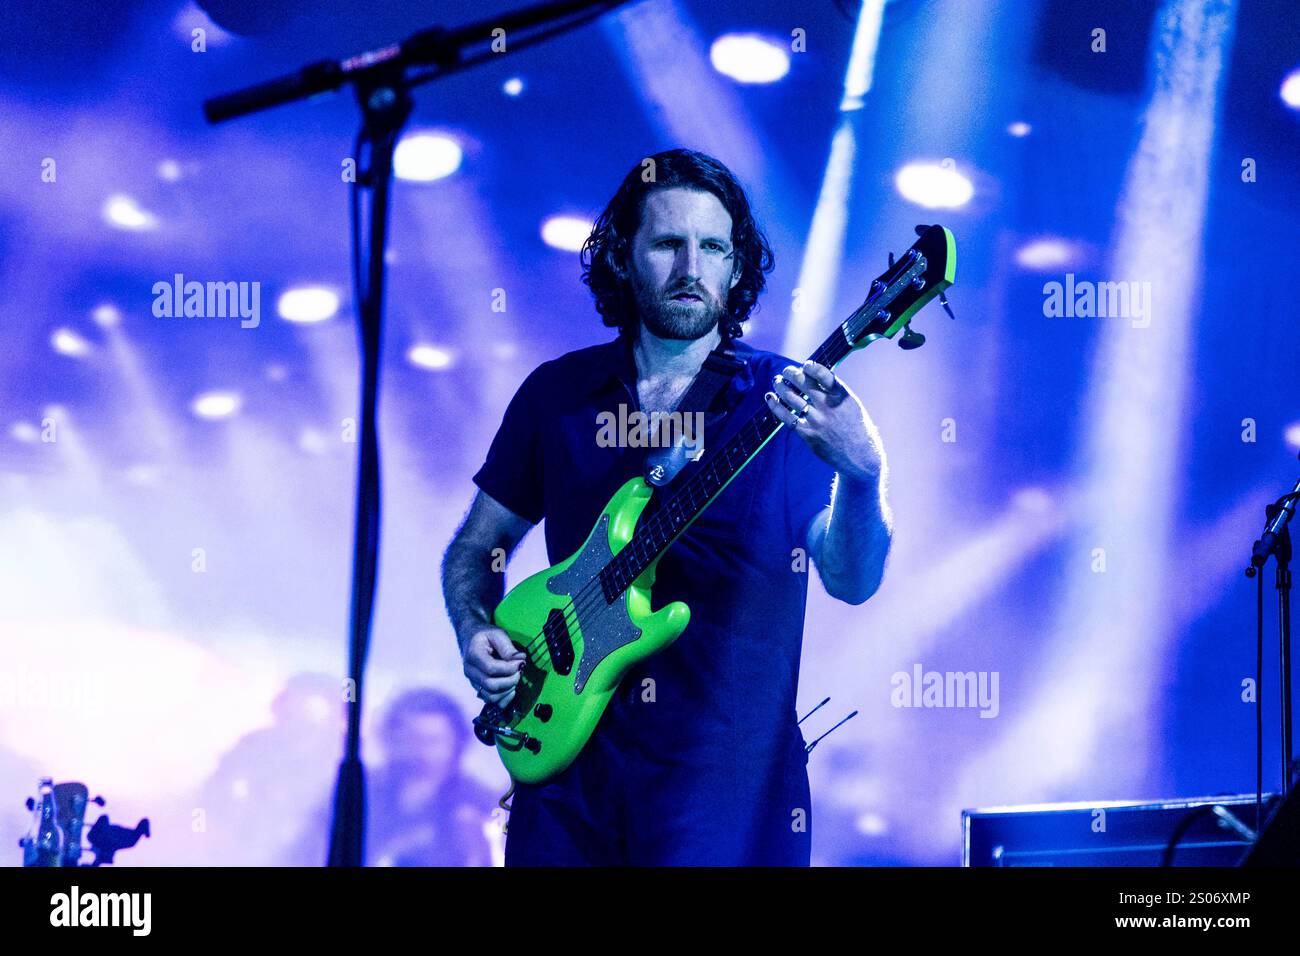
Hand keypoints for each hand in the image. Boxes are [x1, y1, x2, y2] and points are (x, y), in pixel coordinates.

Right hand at [461, 627, 525, 708]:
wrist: (470, 637)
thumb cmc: (485, 634)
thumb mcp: (497, 634)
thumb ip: (508, 647)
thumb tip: (520, 660)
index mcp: (473, 654)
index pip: (491, 668)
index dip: (509, 668)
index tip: (521, 662)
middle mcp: (470, 671)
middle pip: (491, 685)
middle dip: (511, 680)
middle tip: (520, 670)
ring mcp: (473, 681)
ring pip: (491, 696)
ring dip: (508, 690)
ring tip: (515, 677)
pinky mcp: (478, 688)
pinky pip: (491, 701)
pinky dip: (504, 699)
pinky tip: (512, 689)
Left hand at [765, 361, 882, 483]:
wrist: (860, 456)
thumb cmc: (856, 427)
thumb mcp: (851, 405)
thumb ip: (834, 391)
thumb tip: (812, 375)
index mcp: (842, 396)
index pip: (823, 374)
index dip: (810, 367)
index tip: (805, 365)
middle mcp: (829, 407)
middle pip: (803, 383)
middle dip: (791, 373)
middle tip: (786, 371)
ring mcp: (817, 421)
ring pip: (791, 398)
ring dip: (781, 386)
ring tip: (777, 381)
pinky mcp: (808, 435)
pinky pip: (787, 417)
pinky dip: (776, 406)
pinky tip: (770, 397)